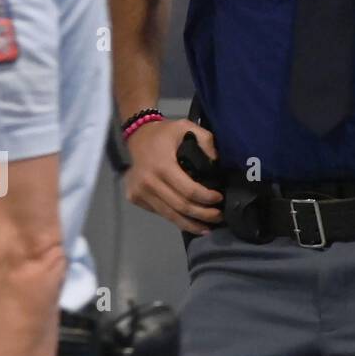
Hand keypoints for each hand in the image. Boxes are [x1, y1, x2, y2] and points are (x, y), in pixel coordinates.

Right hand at [123, 117, 223, 234]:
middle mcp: (149, 182)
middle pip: (180, 207)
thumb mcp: (187, 126)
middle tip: (219, 217)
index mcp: (162, 166)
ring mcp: (139, 193)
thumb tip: (216, 163)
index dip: (206, 198)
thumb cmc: (165, 133)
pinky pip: (160, 212)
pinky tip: (189, 221)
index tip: (219, 198)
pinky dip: (176, 218)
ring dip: (190, 224)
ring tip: (207, 228)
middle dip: (202, 215)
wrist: (137, 136)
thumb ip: (206, 141)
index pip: (188, 190)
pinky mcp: (135, 198)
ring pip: (169, 215)